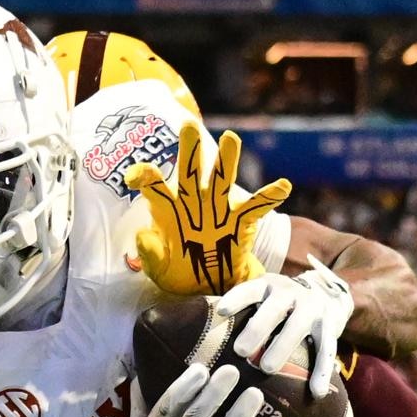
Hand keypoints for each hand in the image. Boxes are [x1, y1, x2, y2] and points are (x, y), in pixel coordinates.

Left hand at [124, 126, 291, 296]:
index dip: (144, 176)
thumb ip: (151, 254)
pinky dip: (269, 196)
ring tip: (231, 139)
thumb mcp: (159, 270)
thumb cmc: (179, 275)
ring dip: (227, 158)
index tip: (133, 176)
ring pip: (222, 177)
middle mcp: (192, 201)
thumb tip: (144, 235)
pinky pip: (256, 206)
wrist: (208, 289)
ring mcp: (218, 207)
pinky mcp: (241, 220)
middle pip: (190, 170)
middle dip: (190, 148)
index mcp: (167, 209)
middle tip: (189, 126)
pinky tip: (283, 186)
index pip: (153, 185)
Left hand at [217, 264, 355, 398]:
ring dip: (283, 346)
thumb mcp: (265, 295)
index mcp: (269, 286)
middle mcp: (291, 293)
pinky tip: (316, 393)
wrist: (327, 291)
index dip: (236, 298)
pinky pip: (327, 349)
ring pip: (297, 327)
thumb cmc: (282, 302)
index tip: (221, 310)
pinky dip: (322, 371)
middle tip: (240, 350)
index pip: (250, 289)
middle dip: (257, 327)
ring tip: (268, 369)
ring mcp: (312, 308)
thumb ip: (242, 309)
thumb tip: (198, 331)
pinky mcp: (330, 325)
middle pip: (273, 308)